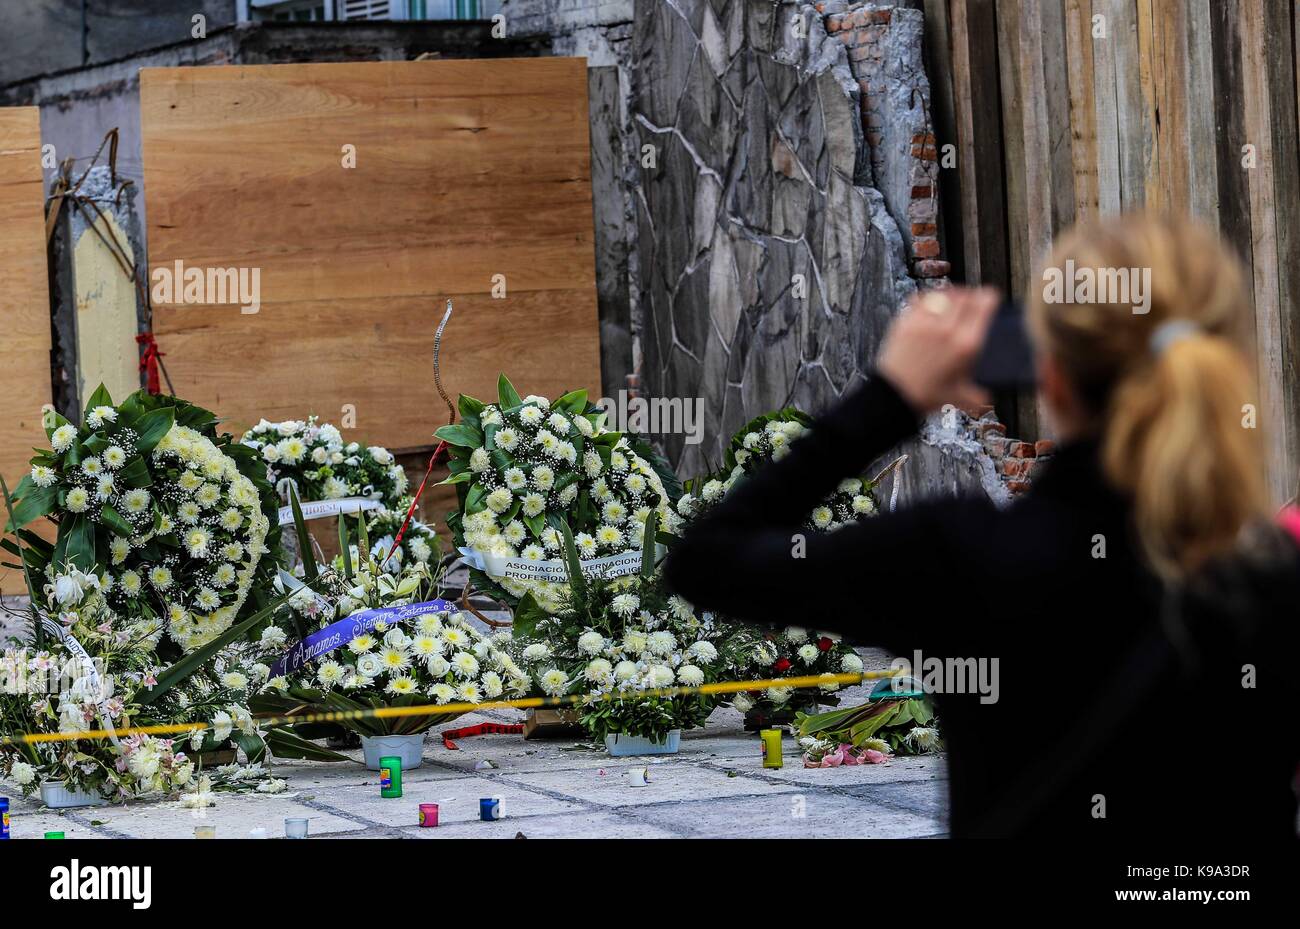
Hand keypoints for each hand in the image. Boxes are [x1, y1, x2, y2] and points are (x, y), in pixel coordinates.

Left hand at [876, 287, 999, 413]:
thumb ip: (979, 394)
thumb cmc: (926, 395)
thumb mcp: (961, 397)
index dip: (990, 297)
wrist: (894, 395)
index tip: (991, 297)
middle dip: (972, 295)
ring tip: (955, 298)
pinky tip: (933, 301)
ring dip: (953, 294)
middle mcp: (947, 329)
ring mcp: (925, 323)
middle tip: (974, 298)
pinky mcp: (907, 321)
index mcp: (966, 344)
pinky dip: (930, 297)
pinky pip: (922, 299)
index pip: (984, 306)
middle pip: (965, 296)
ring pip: (944, 295)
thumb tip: (988, 395)